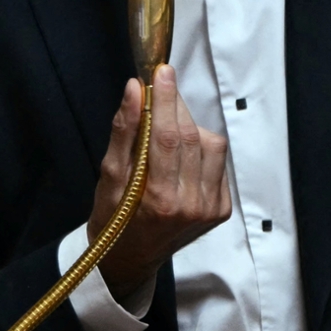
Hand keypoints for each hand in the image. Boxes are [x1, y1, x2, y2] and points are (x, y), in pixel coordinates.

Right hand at [89, 65, 231, 302]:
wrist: (130, 258)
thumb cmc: (112, 218)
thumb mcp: (109, 176)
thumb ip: (124, 132)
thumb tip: (135, 90)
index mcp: (160, 200)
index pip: (169, 137)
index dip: (166, 100)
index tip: (162, 72)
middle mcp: (191, 205)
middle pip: (192, 137)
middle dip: (177, 106)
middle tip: (162, 88)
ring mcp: (210, 209)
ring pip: (212, 145)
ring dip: (190, 127)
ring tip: (167, 131)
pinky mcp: (221, 210)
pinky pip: (218, 163)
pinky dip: (201, 149)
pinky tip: (180, 156)